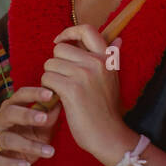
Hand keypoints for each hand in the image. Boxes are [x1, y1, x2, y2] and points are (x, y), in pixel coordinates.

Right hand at [0, 86, 60, 165]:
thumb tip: (60, 102)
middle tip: (44, 118)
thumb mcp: (41, 132)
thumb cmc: (26, 145)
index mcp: (9, 110)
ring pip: (7, 139)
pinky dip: (13, 163)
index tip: (50, 94)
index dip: (33, 93)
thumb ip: (49, 118)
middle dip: (26, 115)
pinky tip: (26, 165)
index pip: (19, 96)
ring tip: (49, 151)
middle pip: (8, 113)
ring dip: (28, 145)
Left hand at [40, 25, 133, 165]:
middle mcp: (96, 62)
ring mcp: (84, 75)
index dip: (69, 32)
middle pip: (60, 49)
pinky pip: (47, 78)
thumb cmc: (106, 109)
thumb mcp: (112, 79)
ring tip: (62, 90)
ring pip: (50, 64)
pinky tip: (58, 98)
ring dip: (51, 77)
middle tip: (63, 80)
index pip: (86, 30)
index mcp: (106, 58)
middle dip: (56, 64)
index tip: (60, 41)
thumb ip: (111, 58)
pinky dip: (47, 89)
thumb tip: (118, 40)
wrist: (108, 135)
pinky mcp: (72, 89)